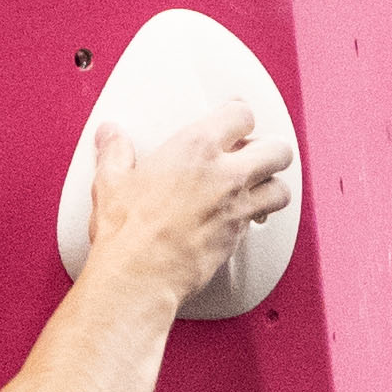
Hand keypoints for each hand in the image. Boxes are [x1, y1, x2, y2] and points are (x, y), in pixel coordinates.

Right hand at [75, 101, 292, 309]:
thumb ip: (116, 152)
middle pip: (277, 150)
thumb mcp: (111, 181)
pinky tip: (238, 217)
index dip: (239, 115)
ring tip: (256, 187)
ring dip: (271, 186)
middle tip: (254, 152)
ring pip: (281, 190)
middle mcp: (226, 175)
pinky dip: (256, 218)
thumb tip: (111, 137)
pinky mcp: (238, 239)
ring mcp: (237, 209)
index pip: (240, 114)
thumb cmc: (128, 231)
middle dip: (270, 148)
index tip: (232, 119)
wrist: (138, 277)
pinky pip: (261, 223)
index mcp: (196, 148)